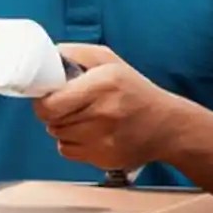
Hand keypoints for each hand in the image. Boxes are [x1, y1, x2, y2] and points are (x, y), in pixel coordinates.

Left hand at [32, 44, 182, 171]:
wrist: (168, 126)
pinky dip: (72, 143)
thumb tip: (47, 57)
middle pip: (52, 120)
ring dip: (63, 127)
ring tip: (83, 118)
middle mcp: (103, 113)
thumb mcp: (108, 60)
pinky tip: (88, 133)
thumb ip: (74, 53)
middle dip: (54, 112)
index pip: (51, 104)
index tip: (50, 95)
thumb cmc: (134, 90)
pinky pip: (68, 152)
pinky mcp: (104, 159)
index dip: (44, 100)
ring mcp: (104, 140)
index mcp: (103, 84)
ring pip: (58, 136)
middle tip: (69, 105)